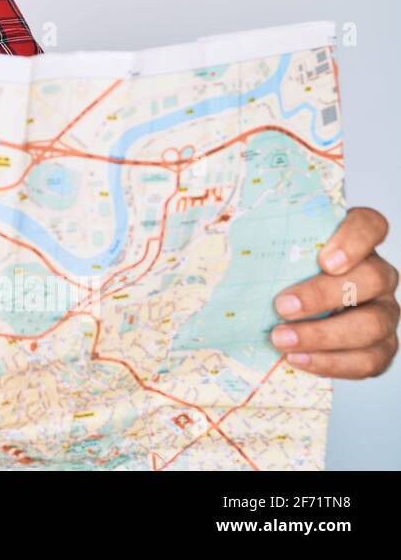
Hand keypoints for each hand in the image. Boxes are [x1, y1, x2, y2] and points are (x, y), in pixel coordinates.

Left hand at [270, 207, 398, 377]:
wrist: (282, 313)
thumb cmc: (272, 272)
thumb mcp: (263, 249)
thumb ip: (253, 240)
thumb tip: (208, 241)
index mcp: (353, 240)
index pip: (370, 225)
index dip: (355, 239)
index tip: (324, 259)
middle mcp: (375, 273)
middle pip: (372, 278)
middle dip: (325, 295)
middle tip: (282, 307)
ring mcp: (381, 311)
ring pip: (374, 324)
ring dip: (325, 336)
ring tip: (281, 340)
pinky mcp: (378, 346)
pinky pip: (370, 359)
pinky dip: (334, 363)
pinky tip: (298, 360)